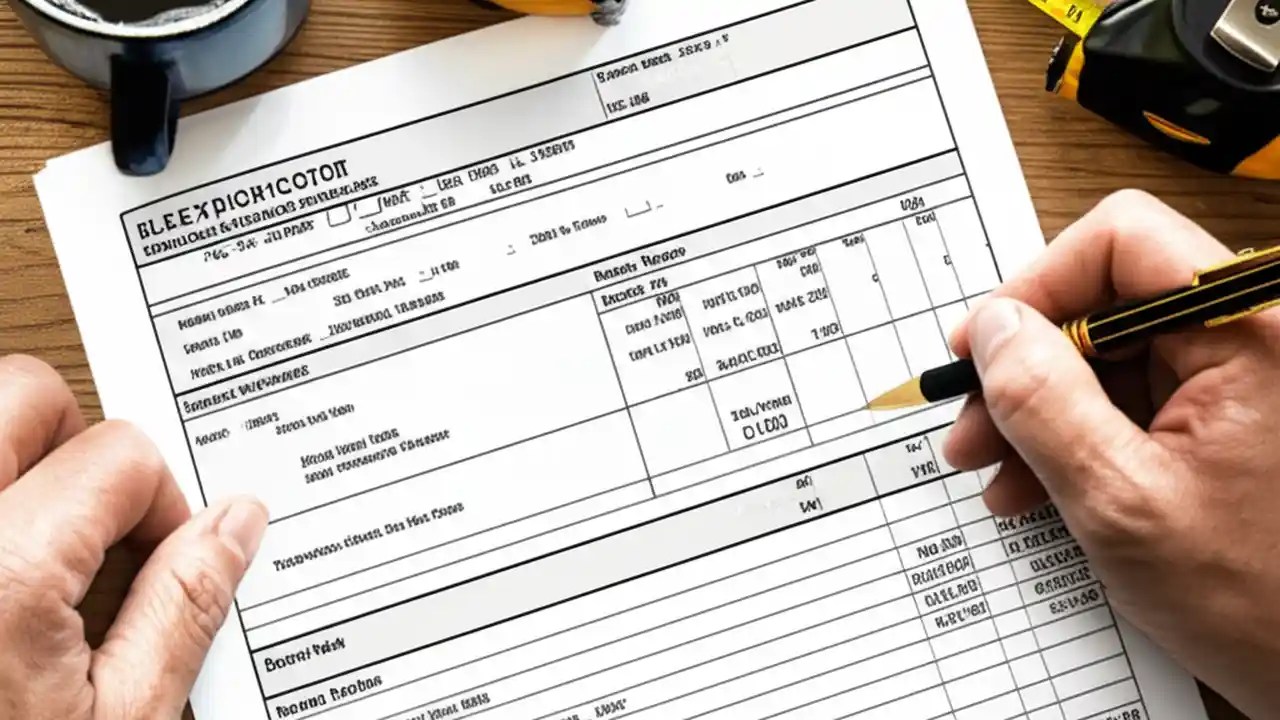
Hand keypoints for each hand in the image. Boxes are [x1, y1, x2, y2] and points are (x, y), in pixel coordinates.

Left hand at [0, 355, 266, 719]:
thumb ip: (185, 608)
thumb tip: (235, 526)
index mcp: (1, 572)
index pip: (119, 455)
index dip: (165, 503)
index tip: (162, 554)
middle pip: (20, 393)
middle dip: (78, 440)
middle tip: (94, 515)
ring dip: (14, 458)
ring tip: (35, 535)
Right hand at [944, 190, 1279, 718]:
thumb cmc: (1265, 601)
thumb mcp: (1122, 501)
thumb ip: (1044, 402)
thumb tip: (994, 329)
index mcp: (1252, 331)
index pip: (1121, 242)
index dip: (1034, 289)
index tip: (982, 347)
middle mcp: (1254, 335)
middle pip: (1108, 299)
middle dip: (1027, 367)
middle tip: (974, 426)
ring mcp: (1244, 375)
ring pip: (1111, 353)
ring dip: (1041, 410)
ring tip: (999, 470)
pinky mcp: (1230, 411)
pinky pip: (1133, 396)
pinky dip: (1077, 435)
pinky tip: (1039, 482)